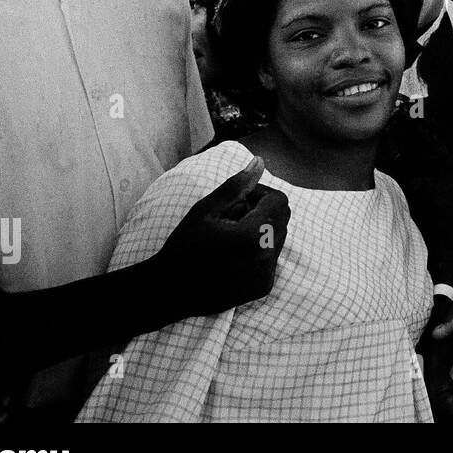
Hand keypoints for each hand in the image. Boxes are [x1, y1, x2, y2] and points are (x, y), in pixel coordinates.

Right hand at [153, 156, 290, 317]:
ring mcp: (267, 274)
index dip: (260, 194)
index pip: (279, 200)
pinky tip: (232, 256)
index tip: (237, 200)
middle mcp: (267, 256)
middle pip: (282, 218)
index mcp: (255, 234)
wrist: (169, 290)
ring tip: (230, 236)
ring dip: (261, 230)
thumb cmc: (184, 246)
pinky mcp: (264, 287)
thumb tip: (260, 162)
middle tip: (231, 217)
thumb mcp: (206, 210)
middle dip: (262, 211)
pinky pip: (272, 259)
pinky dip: (259, 251)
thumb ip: (236, 186)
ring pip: (279, 238)